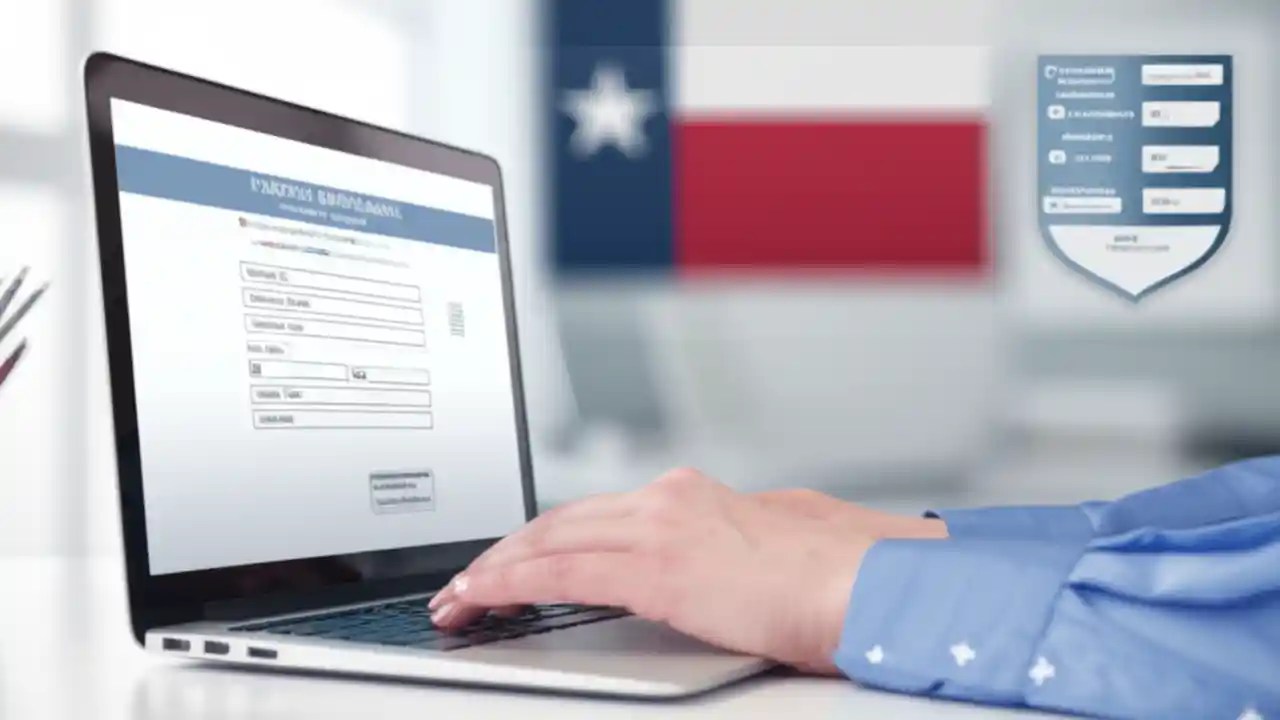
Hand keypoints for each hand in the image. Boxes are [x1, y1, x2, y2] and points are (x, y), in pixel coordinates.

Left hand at [428, 469, 937, 672]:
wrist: (877, 584)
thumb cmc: (843, 575)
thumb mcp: (776, 544)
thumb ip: (733, 545)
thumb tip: (720, 562)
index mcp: (697, 495)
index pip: (596, 512)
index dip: (546, 536)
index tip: (515, 559)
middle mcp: (671, 498)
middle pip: (563, 518)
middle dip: (507, 549)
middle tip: (467, 578)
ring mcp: (661, 526)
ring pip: (549, 538)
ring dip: (497, 566)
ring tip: (460, 595)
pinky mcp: (657, 566)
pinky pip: (560, 571)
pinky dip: (511, 581)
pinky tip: (483, 597)